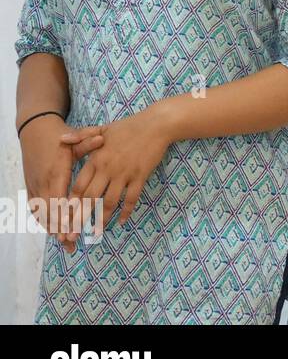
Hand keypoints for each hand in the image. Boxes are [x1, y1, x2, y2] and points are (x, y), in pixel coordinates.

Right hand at [19, 114, 89, 238]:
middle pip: (50, 211)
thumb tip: (102, 139)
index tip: (72, 230)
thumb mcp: (75, 138)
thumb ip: (87, 142)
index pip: (59, 199)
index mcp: (56, 172)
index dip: (64, 215)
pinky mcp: (31, 186)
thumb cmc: (59, 136)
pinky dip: (43, 221)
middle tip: (71, 244)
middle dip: (60, 228)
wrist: (35, 131)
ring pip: (42, 212)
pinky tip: (53, 232)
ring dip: (52, 229)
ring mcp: (35, 185)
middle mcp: (43, 181)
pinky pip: (36, 208)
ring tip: (65, 245)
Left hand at [58, 105, 174, 248]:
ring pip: (110, 201)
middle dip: (80, 217)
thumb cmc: (128, 127)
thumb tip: (60, 139)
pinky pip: (132, 198)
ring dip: (102, 218)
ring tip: (96, 232)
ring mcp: (124, 174)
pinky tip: (122, 221)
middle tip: (73, 233)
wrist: (156, 125)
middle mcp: (107, 169)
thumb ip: (80, 135)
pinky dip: (127, 211)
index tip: (63, 217)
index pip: (79, 186)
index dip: (70, 204)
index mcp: (96, 159)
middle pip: (90, 198)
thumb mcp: (101, 128)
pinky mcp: (140, 177)